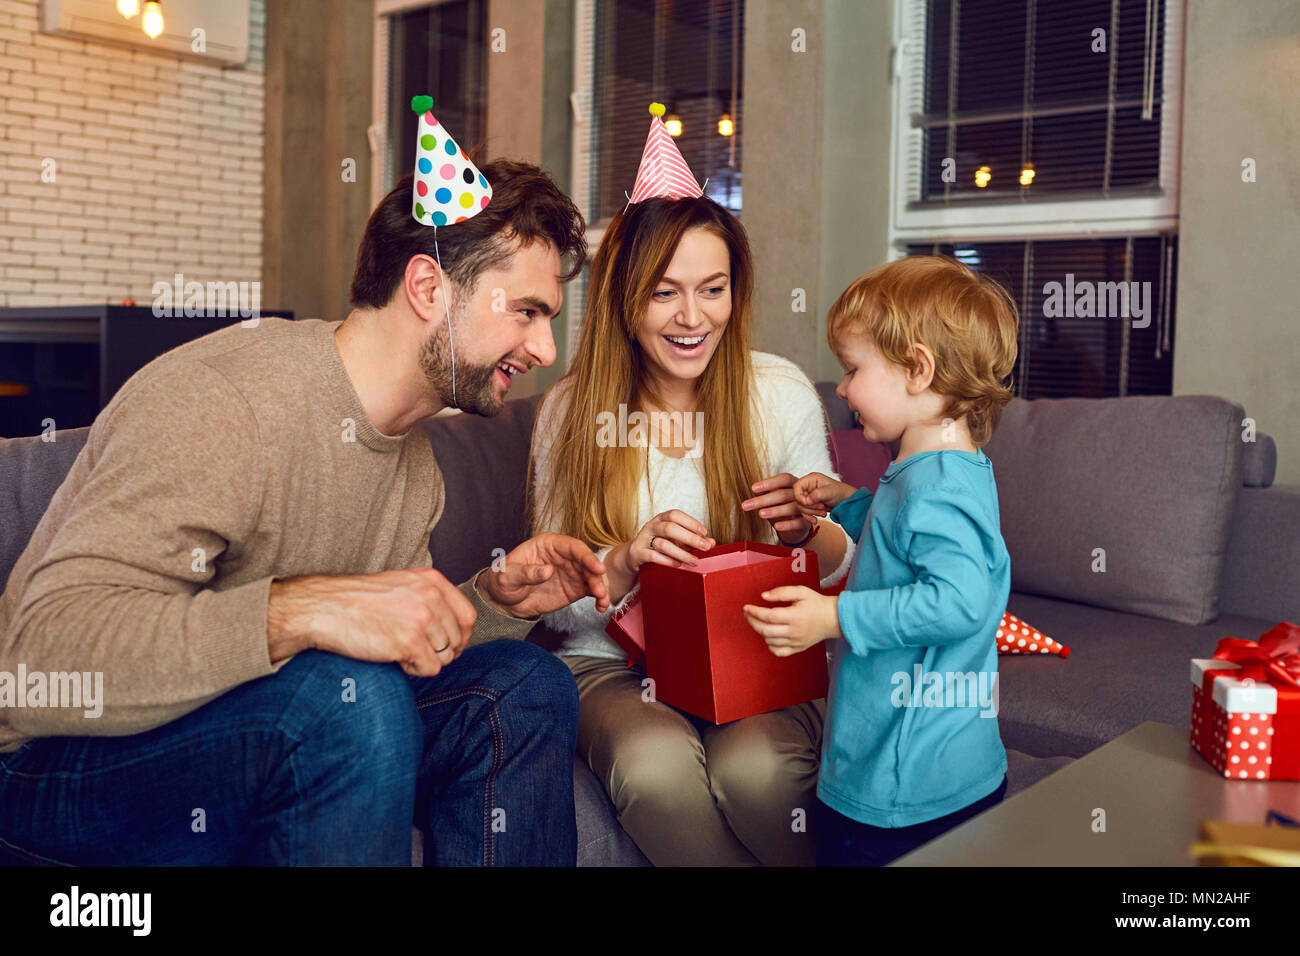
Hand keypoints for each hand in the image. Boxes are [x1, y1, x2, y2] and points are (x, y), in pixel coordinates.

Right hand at [268, 568, 476, 676]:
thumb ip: (430, 598)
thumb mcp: (402, 585)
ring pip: (445, 656)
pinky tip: (394, 658)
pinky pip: (430, 669)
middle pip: (457, 639)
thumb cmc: (358, 601)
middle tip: (414, 651)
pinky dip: (414, 670)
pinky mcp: (409, 641)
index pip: (468, 616)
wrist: (323, 608)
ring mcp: (422, 619)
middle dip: (441, 652)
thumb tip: (457, 629)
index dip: (460, 637)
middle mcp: (431, 597)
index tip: (447, 646)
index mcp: (432, 580)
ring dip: (424, 660)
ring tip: (398, 650)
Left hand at [479, 533, 610, 618]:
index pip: (572, 546)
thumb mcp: (507, 575)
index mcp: (548, 545)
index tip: (597, 568)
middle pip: (586, 561)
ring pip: (592, 575)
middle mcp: (563, 556)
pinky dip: (599, 597)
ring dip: (601, 587)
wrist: (504, 601)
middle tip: (600, 590)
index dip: (586, 556)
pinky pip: (591, 589)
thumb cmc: (503, 580)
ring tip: (602, 601)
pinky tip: (601, 606)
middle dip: (596, 575)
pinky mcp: (574, 587)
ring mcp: (570, 572)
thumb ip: (527, 572)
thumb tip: (547, 570)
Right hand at [614, 510, 715, 576]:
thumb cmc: (658, 546)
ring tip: (695, 561)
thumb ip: (693, 540)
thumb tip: (711, 542)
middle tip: (705, 547)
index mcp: (660, 519)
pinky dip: (668, 561)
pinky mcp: (637, 553)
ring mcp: (642, 539)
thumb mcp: (676, 540)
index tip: (704, 532)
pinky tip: (678, 565)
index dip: (690, 522)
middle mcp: (651, 526)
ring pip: (662, 544)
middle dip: (689, 538)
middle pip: (669, 528)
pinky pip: (653, 557)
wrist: (634, 556)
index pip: (675, 514)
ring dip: (681, 554)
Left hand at [742, 473, 812, 542]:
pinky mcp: (806, 522)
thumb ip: (766, 493)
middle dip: (763, 500)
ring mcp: (806, 508)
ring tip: (760, 514)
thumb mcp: (774, 499)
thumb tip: (754, 490)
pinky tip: (776, 526)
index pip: (784, 479)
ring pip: (791, 507)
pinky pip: (798, 523)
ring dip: (775, 511)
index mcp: (794, 484)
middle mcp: (801, 494)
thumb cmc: (783, 507)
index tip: (753, 488)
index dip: (769, 483)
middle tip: (746, 505)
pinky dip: (787, 525)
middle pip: (783, 494)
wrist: (797, 525)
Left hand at [743, 585, 841, 655]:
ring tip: (758, 621)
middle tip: (747, 613)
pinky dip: (769, 645)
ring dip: (760, 631)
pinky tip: (768, 635)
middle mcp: (794, 631)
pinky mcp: (797, 648)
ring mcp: (795, 642)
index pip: (768, 616)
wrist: (834, 618)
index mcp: (795, 616)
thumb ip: (781, 592)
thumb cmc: (817, 603)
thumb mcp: (801, 591)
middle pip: (765, 630)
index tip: (746, 607)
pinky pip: (778, 652)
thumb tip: (764, 596)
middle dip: (752, 621)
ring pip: (769, 641)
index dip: (754, 612)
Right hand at [792, 472, 856, 517]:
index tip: (808, 503)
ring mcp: (809, 496)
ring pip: (801, 507)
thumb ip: (817, 495)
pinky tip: (816, 520)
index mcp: (811, 479)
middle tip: (821, 507)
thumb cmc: (841, 493)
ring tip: (823, 512)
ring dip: (811, 512)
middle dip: (809, 506)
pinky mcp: (810, 505)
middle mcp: (808, 487)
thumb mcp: (830, 492)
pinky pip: (804, 512)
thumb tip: (807, 500)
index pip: (797, 487)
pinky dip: (810, 516)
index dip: (800, 497)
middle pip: (798, 499)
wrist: (847, 503)